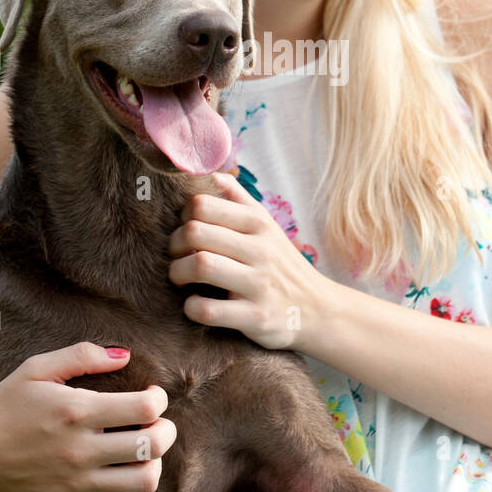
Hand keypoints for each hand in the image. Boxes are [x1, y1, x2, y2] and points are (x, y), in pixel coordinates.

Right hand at [0, 342, 176, 491]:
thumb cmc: (5, 405)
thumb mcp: (37, 369)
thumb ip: (82, 355)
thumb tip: (124, 355)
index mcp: (76, 411)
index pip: (144, 408)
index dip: (159, 398)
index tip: (152, 394)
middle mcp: (80, 449)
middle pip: (152, 444)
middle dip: (167, 429)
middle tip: (158, 422)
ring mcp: (76, 480)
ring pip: (143, 481)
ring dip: (154, 462)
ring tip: (144, 448)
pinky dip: (129, 482)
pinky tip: (122, 466)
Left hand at [166, 171, 331, 350]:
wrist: (317, 309)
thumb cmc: (281, 265)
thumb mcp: (268, 227)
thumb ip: (240, 200)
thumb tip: (212, 174)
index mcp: (258, 223)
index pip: (203, 204)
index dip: (183, 217)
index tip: (186, 231)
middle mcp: (260, 250)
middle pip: (195, 232)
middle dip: (174, 244)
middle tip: (177, 255)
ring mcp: (258, 284)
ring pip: (200, 266)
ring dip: (177, 273)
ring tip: (181, 278)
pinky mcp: (256, 317)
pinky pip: (209, 310)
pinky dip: (192, 307)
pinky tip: (196, 304)